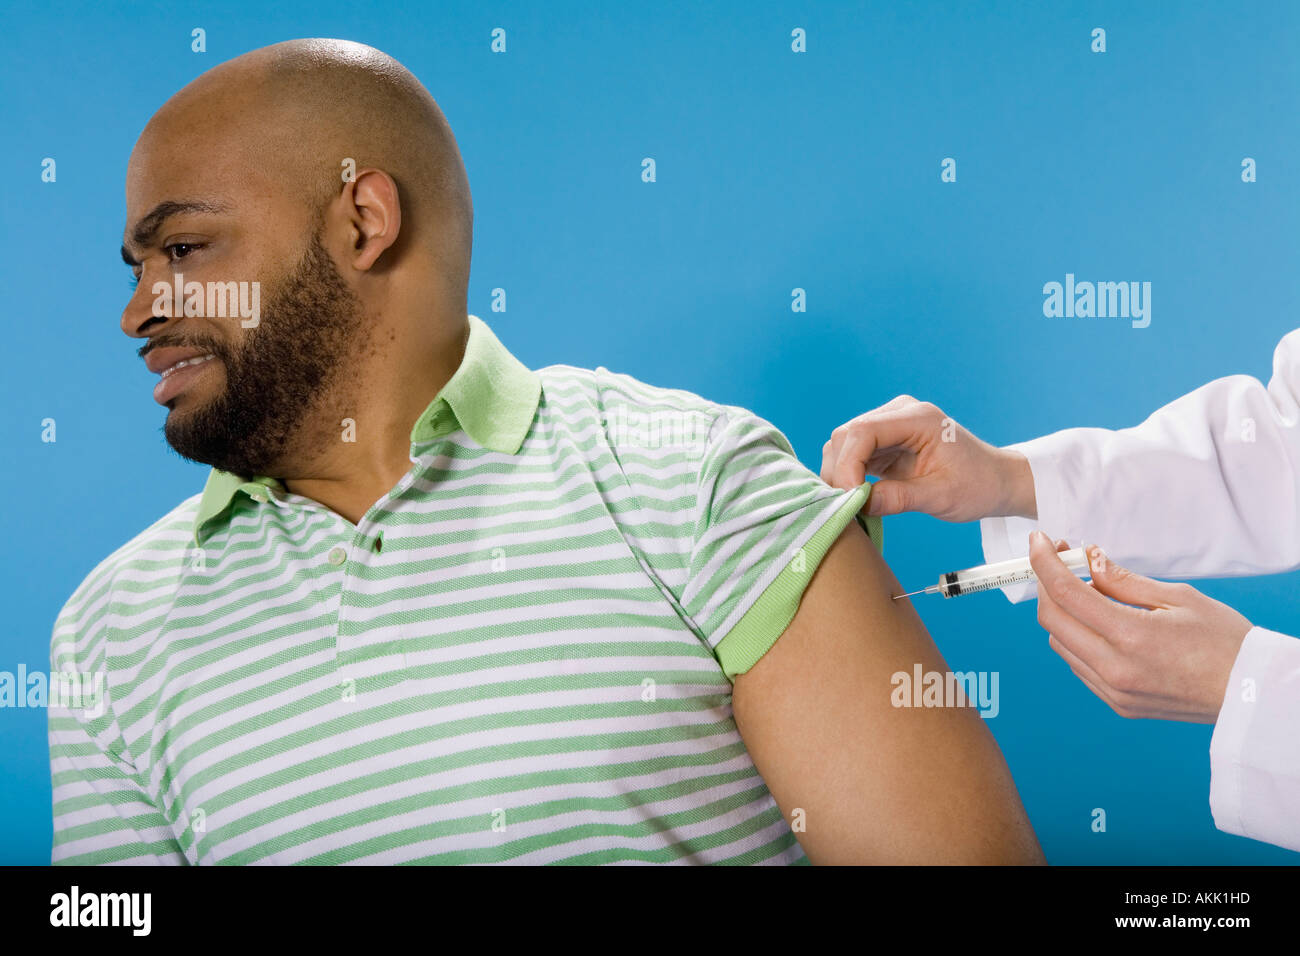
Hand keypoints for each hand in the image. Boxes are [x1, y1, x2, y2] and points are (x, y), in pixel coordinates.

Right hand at [820, 395, 1035, 519]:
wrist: (995, 480)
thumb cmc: (977, 485)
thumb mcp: (940, 496)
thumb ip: (898, 498)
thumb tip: (856, 505)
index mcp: (918, 418)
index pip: (863, 431)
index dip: (848, 464)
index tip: (849, 496)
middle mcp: (899, 413)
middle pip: (846, 435)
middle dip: (840, 471)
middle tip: (846, 506)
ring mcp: (890, 425)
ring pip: (843, 444)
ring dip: (840, 473)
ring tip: (850, 503)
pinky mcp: (884, 441)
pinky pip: (853, 453)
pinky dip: (847, 474)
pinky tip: (855, 495)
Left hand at [1030, 531, 1253, 722]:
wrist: (1252, 693)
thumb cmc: (1226, 642)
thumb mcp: (1179, 598)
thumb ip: (1124, 580)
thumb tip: (1088, 559)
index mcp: (1130, 637)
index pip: (1065, 593)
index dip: (1043, 561)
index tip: (1039, 540)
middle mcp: (1114, 669)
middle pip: (1051, 619)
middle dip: (1047, 583)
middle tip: (1062, 559)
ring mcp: (1113, 691)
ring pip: (1060, 643)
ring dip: (1062, 612)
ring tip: (1089, 589)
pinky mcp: (1118, 704)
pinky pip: (1078, 665)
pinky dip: (1076, 637)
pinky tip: (1098, 621)